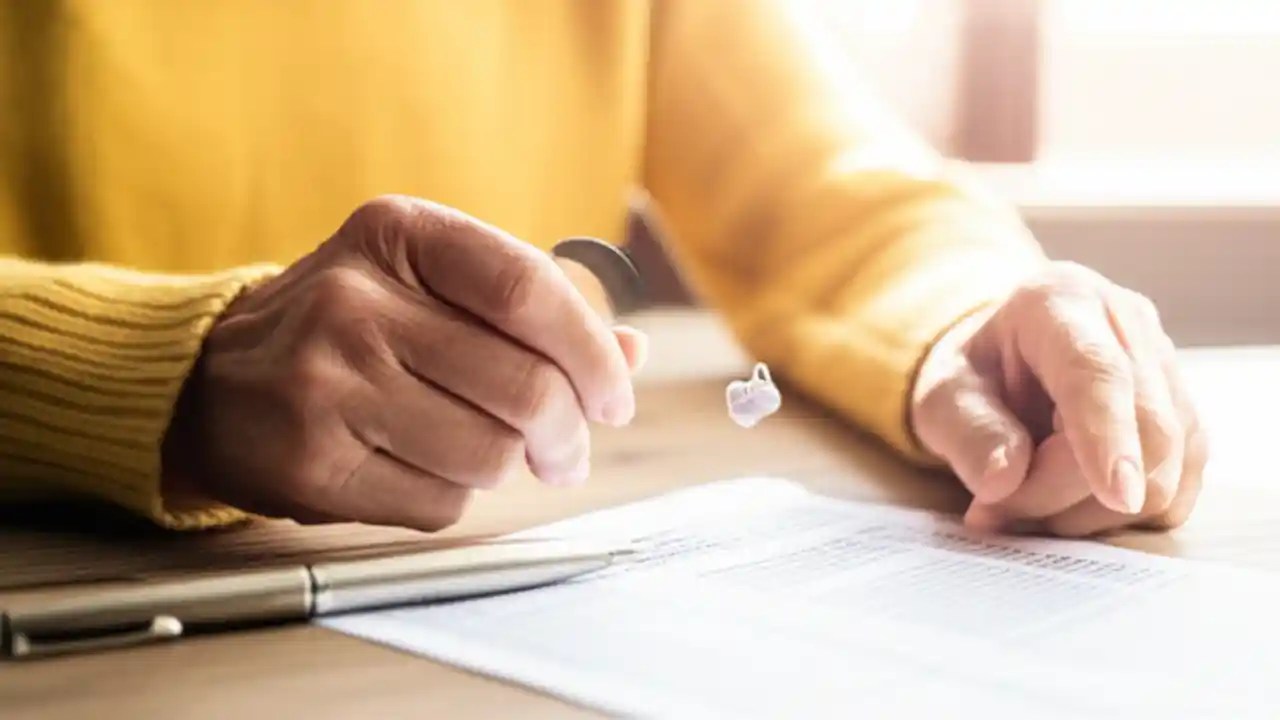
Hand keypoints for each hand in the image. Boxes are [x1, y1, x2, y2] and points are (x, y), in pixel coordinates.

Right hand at [163, 196, 646, 529]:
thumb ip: (530, 310)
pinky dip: (455, 495)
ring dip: (511, 465)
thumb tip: (632, 351)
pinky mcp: (312, 465)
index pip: (530, 290)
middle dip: (570, 433)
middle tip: (568, 448)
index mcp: (396, 234)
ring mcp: (325, 386)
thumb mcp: (428, 283)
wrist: (213, 382)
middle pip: (525, 387)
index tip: (615, 395)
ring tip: (486, 449)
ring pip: (491, 454)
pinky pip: (442, 503)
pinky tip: (420, 465)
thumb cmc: (346, 326)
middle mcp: (353, 302)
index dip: (593, 353)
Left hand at [910, 262, 1207, 536]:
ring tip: (1024, 504)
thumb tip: (1005, 480)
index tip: (1117, 496)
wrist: (1004, 363)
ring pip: (1167, 470)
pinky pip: (1174, 492)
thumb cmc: (973, 375)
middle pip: (1143, 430)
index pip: (1099, 372)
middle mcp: (1128, 325)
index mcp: (1061, 302)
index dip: (1109, 435)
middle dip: (1069, 494)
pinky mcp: (1185, 422)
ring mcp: (1168, 373)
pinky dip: (1119, 519)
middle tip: (996, 512)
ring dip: (1091, 514)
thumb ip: (968, 432)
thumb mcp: (941, 397)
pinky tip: (1065, 506)